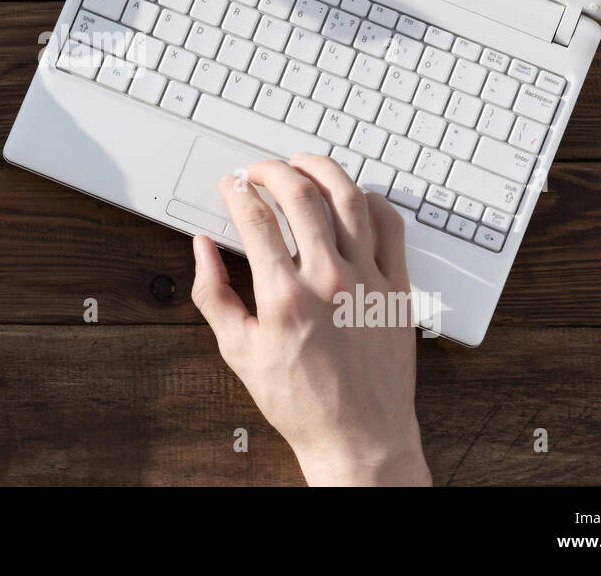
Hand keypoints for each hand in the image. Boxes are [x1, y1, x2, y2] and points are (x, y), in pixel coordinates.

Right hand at [191, 154, 430, 485]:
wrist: (359, 437)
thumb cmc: (300, 401)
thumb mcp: (239, 351)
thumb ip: (214, 294)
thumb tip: (202, 250)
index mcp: (285, 296)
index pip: (255, 219)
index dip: (237, 192)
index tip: (231, 185)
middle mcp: (330, 281)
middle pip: (301, 196)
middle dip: (273, 170)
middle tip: (260, 169)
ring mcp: (370, 281)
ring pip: (349, 199)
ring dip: (323, 170)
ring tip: (302, 164)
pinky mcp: (398, 288)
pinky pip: (390, 225)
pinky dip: (370, 200)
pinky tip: (353, 196)